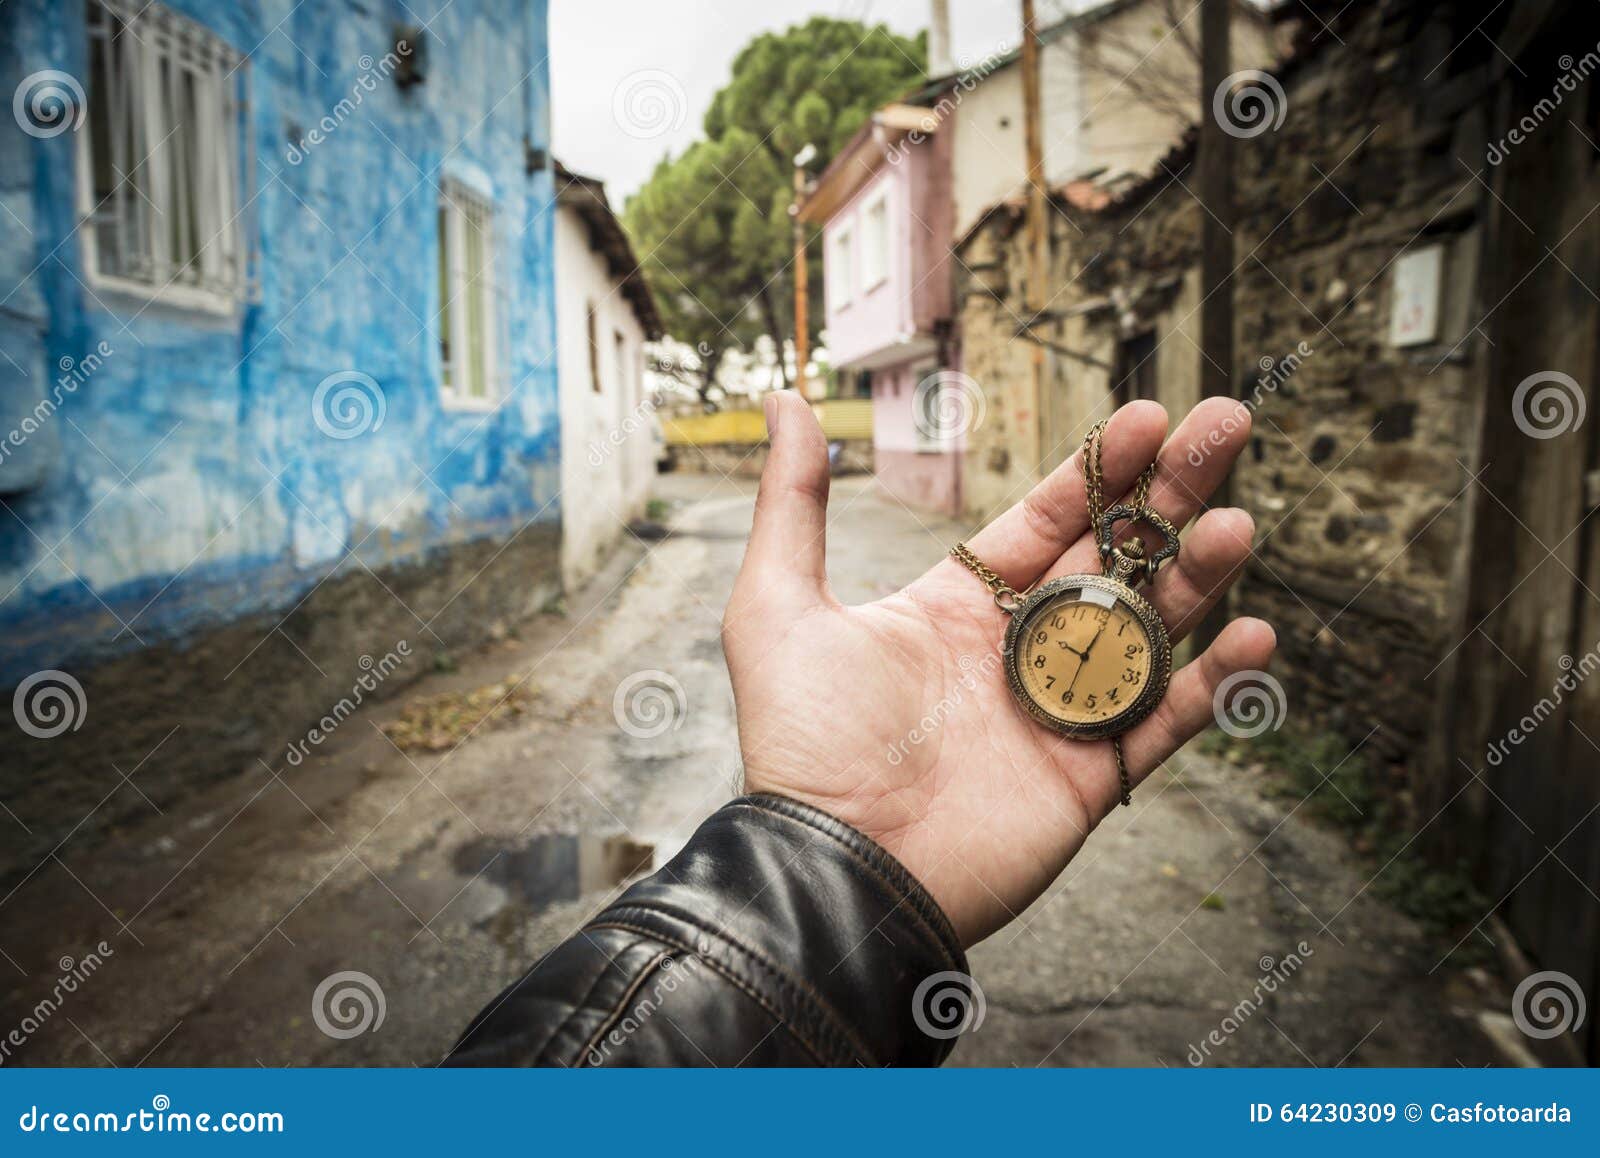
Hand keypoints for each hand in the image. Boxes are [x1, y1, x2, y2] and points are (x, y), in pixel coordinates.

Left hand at [722, 394, 1274, 945]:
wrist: (836, 868)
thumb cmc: (802, 744)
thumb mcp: (779, 605)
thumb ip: (794, 502)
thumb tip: (785, 402)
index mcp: (956, 608)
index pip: (1044, 522)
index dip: (1096, 471)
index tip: (1147, 416)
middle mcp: (1014, 652)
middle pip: (1112, 557)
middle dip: (1171, 493)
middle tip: (1225, 427)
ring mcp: (1057, 712)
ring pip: (1148, 628)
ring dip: (1198, 575)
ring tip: (1240, 523)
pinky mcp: (1089, 776)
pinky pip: (1164, 722)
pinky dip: (1214, 685)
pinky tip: (1253, 635)